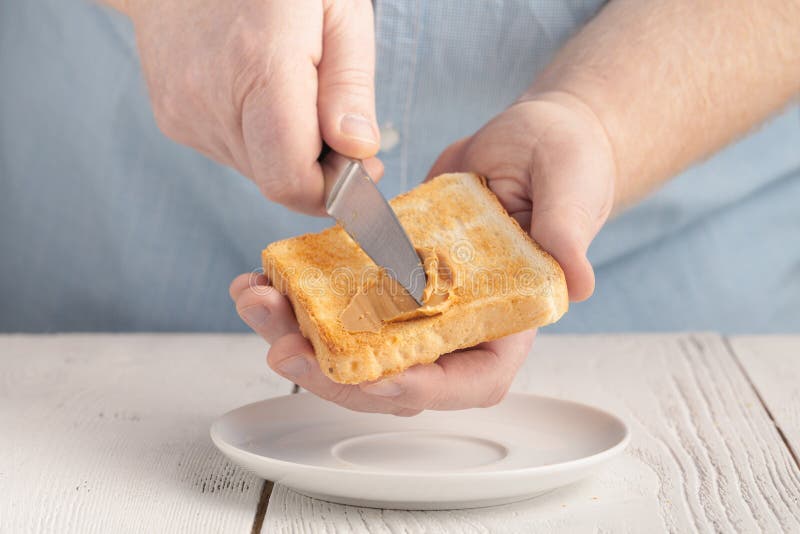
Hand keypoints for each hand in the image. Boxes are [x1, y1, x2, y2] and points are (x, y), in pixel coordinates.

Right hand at [126, 0, 381, 213]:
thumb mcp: (338, 9)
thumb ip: (350, 85)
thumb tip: (359, 151)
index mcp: (259, 66)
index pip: (291, 179)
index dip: (336, 191)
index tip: (364, 169)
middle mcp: (211, 100)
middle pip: (278, 181)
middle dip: (320, 170)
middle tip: (340, 127)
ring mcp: (185, 113)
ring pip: (258, 171)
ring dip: (289, 151)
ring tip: (293, 92)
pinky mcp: (173, 119)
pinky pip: (234, 153)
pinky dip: (260, 138)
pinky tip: (258, 91)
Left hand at [229, 91, 615, 414]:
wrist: (524, 143)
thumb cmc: (563, 166)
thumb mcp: (573, 190)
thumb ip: (570, 232)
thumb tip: (577, 280)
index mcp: (508, 322)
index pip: (470, 380)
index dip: (423, 388)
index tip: (377, 376)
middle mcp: (458, 326)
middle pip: (395, 374)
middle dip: (336, 373)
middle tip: (284, 349)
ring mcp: (418, 304)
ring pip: (355, 344)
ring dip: (301, 335)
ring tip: (256, 303)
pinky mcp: (387, 276)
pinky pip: (340, 300)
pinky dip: (299, 296)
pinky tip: (262, 280)